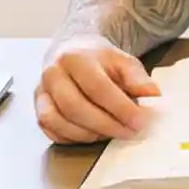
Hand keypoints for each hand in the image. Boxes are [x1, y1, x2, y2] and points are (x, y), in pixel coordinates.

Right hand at [35, 34, 160, 143]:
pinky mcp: (36, 108)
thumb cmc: (98, 59)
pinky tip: (91, 134)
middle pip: (75, 107)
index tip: (139, 121)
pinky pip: (50, 130)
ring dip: (88, 134)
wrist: (72, 50)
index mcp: (75, 58)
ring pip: (59, 121)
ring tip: (111, 132)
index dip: (119, 107)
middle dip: (105, 125)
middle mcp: (52, 74)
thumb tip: (152, 95)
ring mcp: (41, 92)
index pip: (97, 87)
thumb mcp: (122, 60)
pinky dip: (72, 138)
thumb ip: (138, 77)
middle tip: (128, 132)